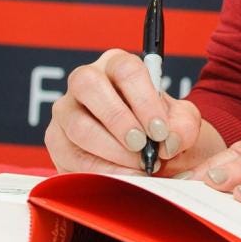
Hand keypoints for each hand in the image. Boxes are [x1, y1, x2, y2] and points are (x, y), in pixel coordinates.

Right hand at [45, 48, 218, 175]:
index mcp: (118, 64)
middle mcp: (85, 80)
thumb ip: (184, 127)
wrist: (149, 152)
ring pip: (78, 126)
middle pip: (89, 86)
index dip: (144, 100)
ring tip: (138, 166)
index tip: (160, 131)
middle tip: (141, 146)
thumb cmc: (161, 128)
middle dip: (118, 120)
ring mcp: (66, 110)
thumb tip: (168, 142)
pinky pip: (69, 156)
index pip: (126, 70)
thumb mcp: (183, 122)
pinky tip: (123, 177)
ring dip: (111, 151)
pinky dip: (100, 170)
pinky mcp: (56, 141)